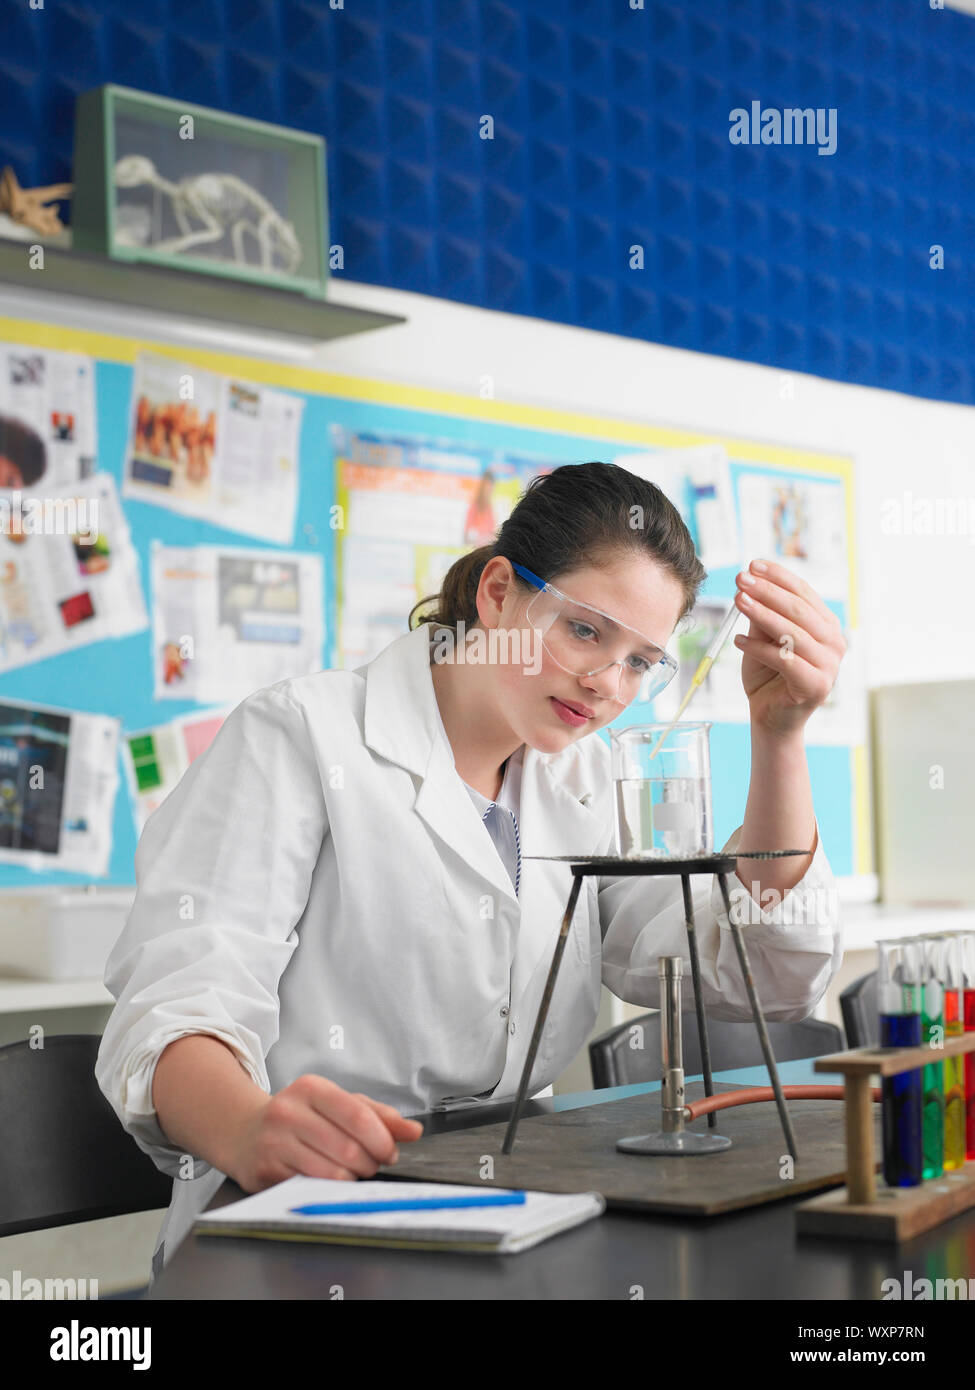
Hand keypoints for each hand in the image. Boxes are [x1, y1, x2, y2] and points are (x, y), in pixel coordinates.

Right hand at [229, 1074, 423, 1193]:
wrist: (245, 1132)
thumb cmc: (300, 1118)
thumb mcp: (337, 1104)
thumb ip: (378, 1115)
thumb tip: (414, 1131)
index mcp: (311, 1088)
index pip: (356, 1114)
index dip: (381, 1138)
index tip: (390, 1151)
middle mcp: (289, 1111)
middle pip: (348, 1147)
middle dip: (369, 1163)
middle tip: (371, 1165)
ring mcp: (274, 1142)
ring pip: (331, 1172)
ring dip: (352, 1179)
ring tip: (352, 1173)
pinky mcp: (265, 1170)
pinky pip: (311, 1188)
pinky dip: (329, 1190)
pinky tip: (329, 1181)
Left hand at [732, 558, 846, 737]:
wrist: (769, 716)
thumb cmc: (766, 674)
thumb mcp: (762, 638)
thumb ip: (761, 615)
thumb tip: (749, 582)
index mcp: (826, 625)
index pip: (803, 593)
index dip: (778, 577)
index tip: (752, 565)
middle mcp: (834, 642)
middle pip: (798, 610)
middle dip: (767, 591)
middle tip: (740, 579)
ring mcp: (829, 665)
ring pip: (792, 633)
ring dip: (762, 614)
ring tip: (737, 601)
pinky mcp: (816, 686)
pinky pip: (785, 660)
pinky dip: (759, 649)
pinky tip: (738, 640)